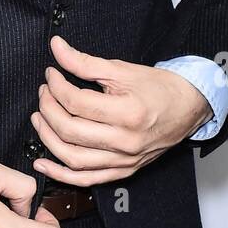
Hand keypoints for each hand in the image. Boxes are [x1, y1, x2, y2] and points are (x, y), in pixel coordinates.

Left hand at [30, 35, 212, 186]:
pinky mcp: (123, 171)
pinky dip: (60, 174)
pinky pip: (86, 179)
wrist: (187, 107)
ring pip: (73, 158)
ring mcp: (124, 160)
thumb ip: (85, 62)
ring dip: (48, 138)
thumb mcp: (122, 69)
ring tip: (39, 118)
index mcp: (128, 113)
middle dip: (48, 109)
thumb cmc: (158, 88)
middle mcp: (125, 141)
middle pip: (71, 130)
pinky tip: (43, 163)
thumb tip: (57, 48)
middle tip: (44, 93)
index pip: (77, 103)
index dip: (56, 87)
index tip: (50, 75)